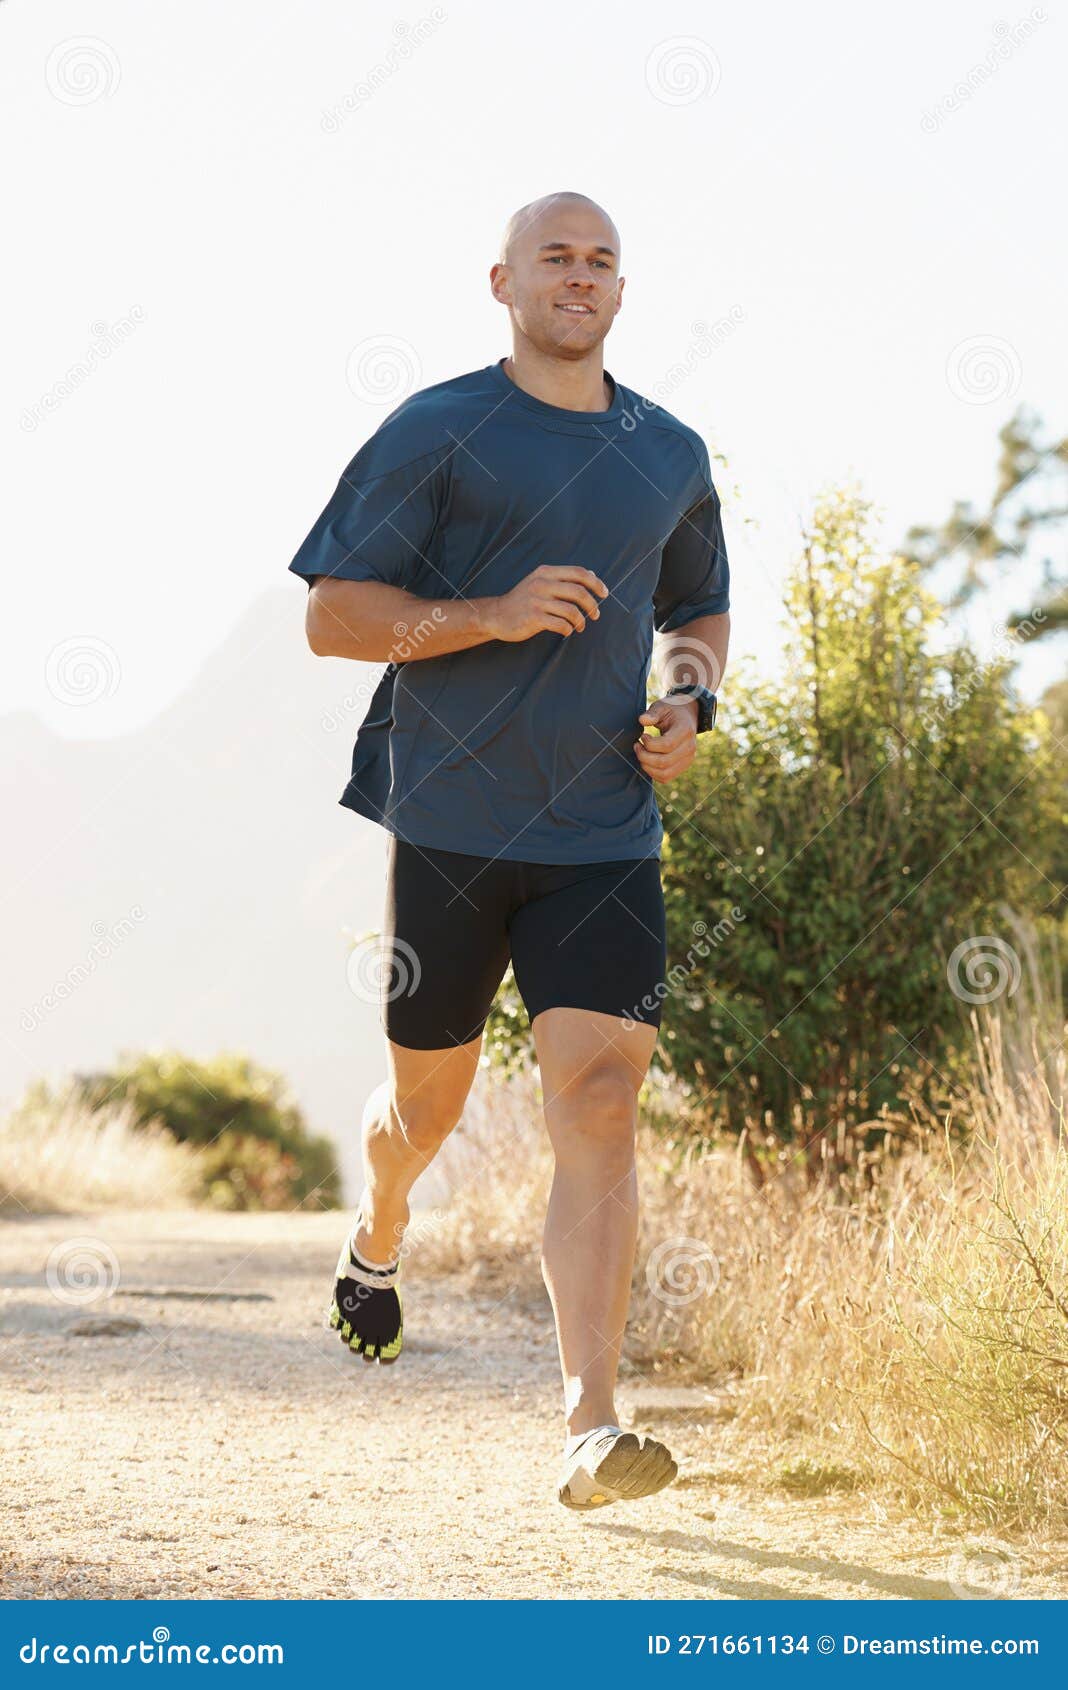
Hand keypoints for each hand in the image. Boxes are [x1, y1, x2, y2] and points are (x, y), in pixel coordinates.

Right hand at [483, 565, 607, 641]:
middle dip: (592, 605)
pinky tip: (566, 631)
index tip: (604, 593)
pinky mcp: (533, 618)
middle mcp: (542, 583)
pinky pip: (560, 624)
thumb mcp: (540, 581)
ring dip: (581, 621)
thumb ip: (564, 578)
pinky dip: (568, 629)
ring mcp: (537, 601)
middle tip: (595, 615)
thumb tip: (592, 574)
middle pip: (579, 592)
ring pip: (571, 610)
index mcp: (546, 572)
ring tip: (580, 626)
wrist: (496, 615)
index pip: (578, 573)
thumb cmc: (523, 600)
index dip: (596, 583)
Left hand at [634, 696, 698, 782]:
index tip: (642, 736)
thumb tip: (642, 720)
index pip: (667, 745)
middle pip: (664, 762)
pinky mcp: (683, 766)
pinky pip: (666, 777)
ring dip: (647, 766)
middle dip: (644, 756)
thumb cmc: (672, 711)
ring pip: (664, 773)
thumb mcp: (662, 706)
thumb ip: (652, 713)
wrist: (687, 717)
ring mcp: (688, 759)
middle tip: (637, 746)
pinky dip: (652, 773)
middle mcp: (690, 747)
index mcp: (685, 731)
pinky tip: (647, 760)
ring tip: (641, 753)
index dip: (649, 744)